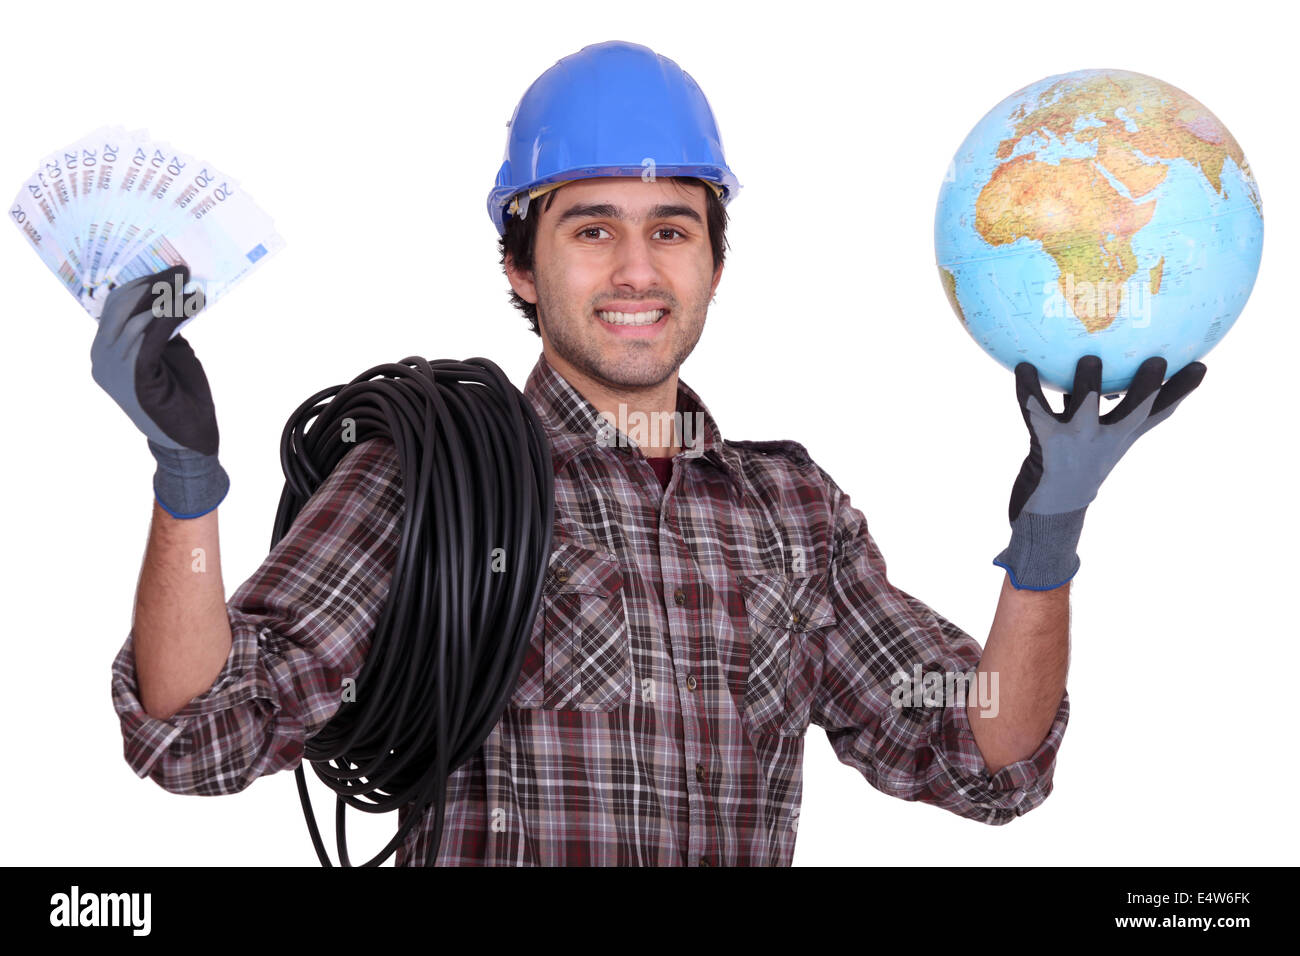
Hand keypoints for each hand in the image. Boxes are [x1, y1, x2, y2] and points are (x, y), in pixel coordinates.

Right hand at [90, 264, 229, 517]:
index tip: (167, 266)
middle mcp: (101, 357)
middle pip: (122, 306)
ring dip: (167, 298)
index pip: (115, 304)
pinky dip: (173, 317)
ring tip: (191, 283)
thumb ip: (162, 326)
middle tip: (181, 268)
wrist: (188, 441)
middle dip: (153, 283)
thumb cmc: (180, 397)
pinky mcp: (135, 378)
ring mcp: (114, 369)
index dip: (141, 281)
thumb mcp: (169, 352)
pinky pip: (152, 338)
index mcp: (104, 349)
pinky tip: (192, 303)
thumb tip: (171, 292)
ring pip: (138, 319)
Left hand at [994, 354, 1205, 589]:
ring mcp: (1076, 443)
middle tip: (1157, 362)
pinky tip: (1024, 366)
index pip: (1157, 413)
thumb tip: (1105, 372)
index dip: (1179, 391)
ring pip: (1084, 409)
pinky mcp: (1046, 444)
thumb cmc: (1074, 471)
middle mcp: (1104, 441)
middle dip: (1146, 389)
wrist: (1050, 514)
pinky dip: (1028, 389)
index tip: (1201, 366)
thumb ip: (1109, 415)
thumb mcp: (1101, 446)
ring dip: (1086, 385)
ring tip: (1090, 360)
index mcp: (1120, 438)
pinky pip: (1035, 411)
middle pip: (1133, 412)